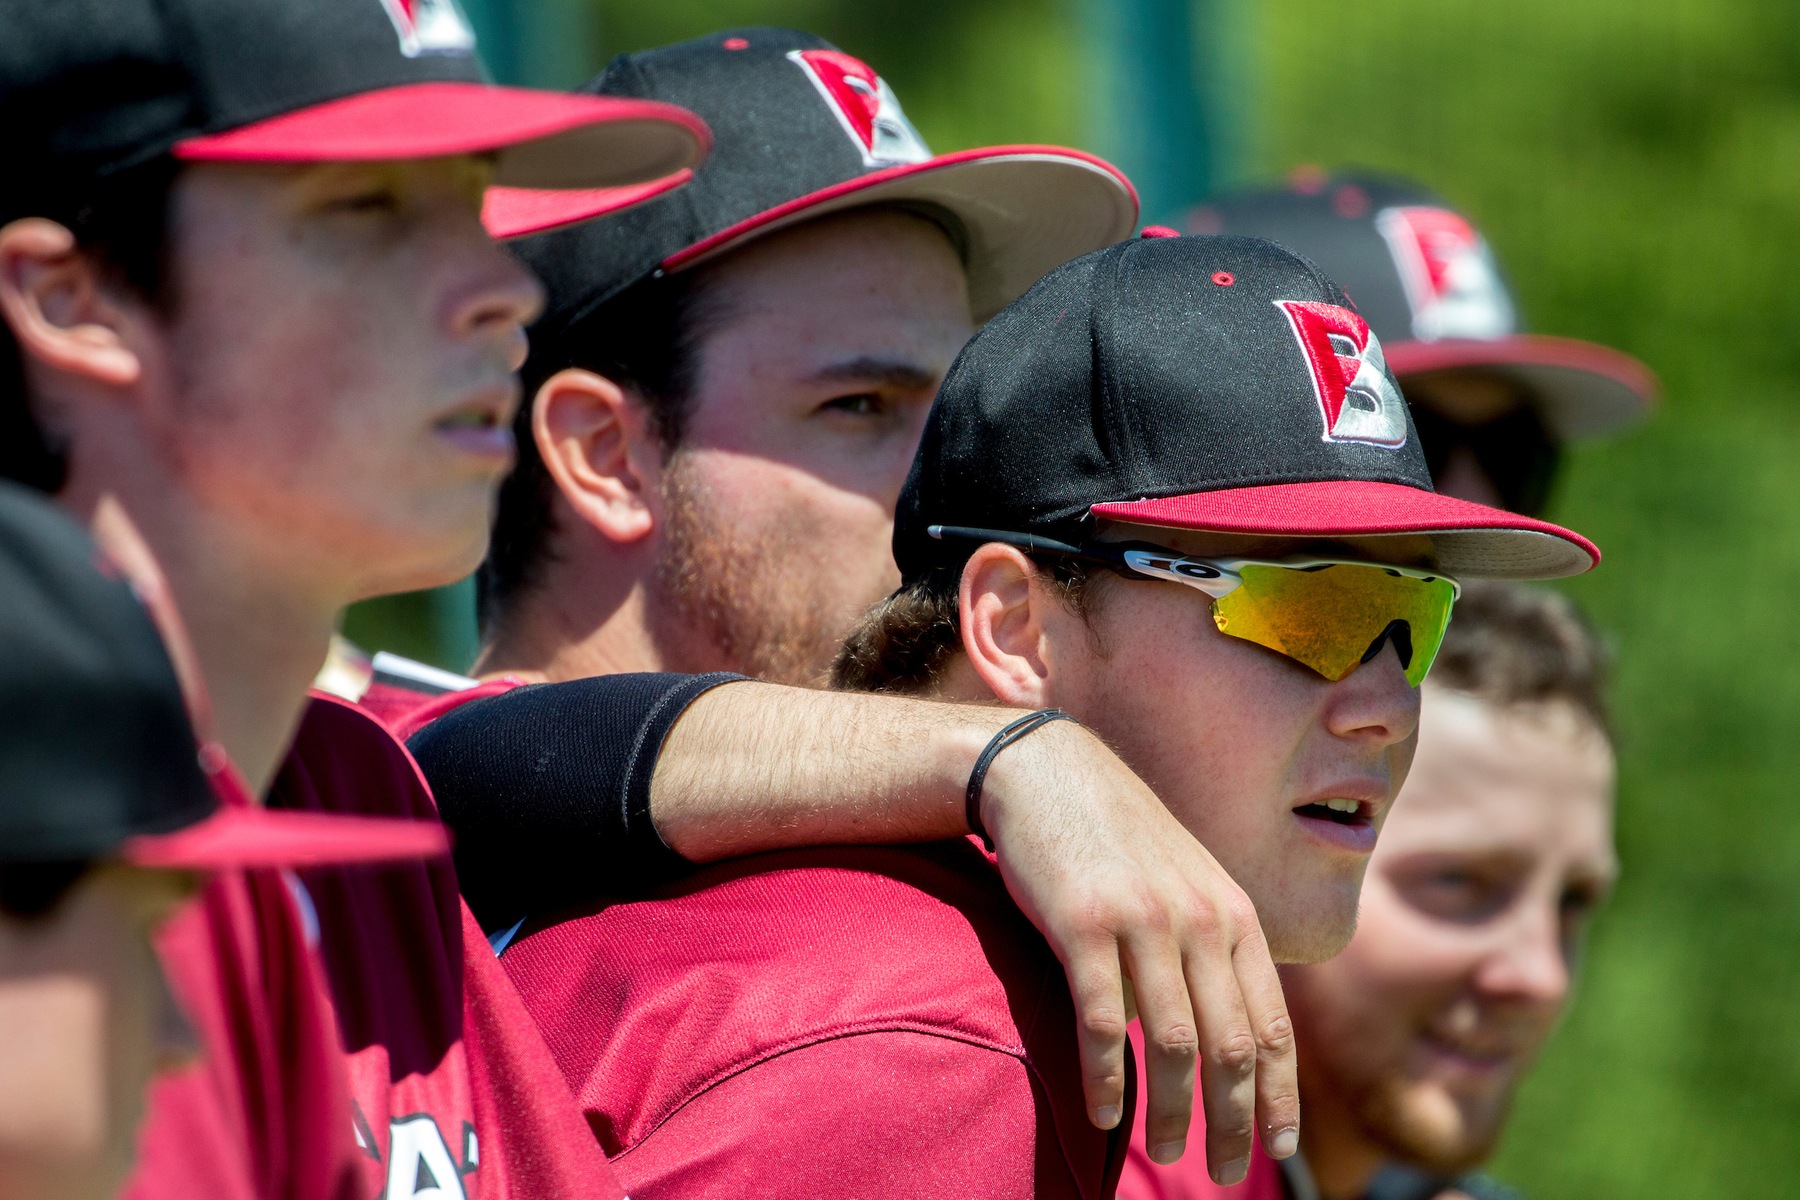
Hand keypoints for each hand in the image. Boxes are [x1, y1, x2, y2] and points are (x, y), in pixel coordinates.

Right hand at [978, 718, 1298, 1184]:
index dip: (1280, 1094)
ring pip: (1175, 1044)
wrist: (1046, 771)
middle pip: (1231, 1047)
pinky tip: (1104, 1114)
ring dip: (1174, 1112)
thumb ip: (1210, 947)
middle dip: (1233, 1122)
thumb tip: (1218, 1031)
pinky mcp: (1083, 924)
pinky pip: (1105, 1021)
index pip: (1272, 1024)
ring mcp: (1143, 921)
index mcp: (1234, 914)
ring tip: (1167, 1153)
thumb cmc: (1114, 837)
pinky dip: (1109, 1077)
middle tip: (1220, 1173)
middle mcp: (1200, 919)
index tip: (1280, 1147)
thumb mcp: (1184, 882)